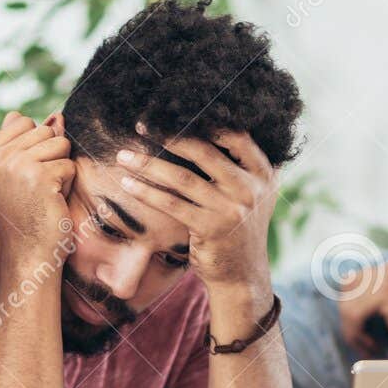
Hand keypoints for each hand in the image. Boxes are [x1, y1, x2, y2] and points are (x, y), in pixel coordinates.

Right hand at [0, 112, 74, 265]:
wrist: (28, 253)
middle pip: (42, 130)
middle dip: (49, 158)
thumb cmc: (24, 215)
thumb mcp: (16, 175)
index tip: (23, 178)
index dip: (33, 148)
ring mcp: (15, 164)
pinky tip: (53, 202)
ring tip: (45, 193)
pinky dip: (68, 184)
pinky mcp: (39, 176)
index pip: (22, 122)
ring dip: (60, 169)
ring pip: (58, 143)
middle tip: (36, 189)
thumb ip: (28, 142)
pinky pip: (69, 164)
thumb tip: (57, 115)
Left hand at [113, 129, 276, 311]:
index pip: (236, 135)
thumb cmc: (240, 227)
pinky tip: (128, 183)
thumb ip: (242, 165)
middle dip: (167, 136)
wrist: (243, 274)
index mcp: (264, 172)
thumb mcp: (255, 194)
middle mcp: (251, 188)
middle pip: (204, 151)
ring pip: (182, 177)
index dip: (204, 120)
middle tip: (140, 126)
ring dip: (148, 164)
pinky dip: (146, 191)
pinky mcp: (209, 228)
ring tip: (124, 156)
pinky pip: (171, 203)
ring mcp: (231, 209)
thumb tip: (212, 125)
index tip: (173, 113)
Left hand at [334, 261, 387, 360]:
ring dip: (354, 333)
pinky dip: (357, 337)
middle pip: (344, 293)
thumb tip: (335, 287)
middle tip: (368, 345)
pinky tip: (375, 347)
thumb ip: (361, 300)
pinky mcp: (387, 294)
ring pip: (347, 307)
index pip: (347, 283)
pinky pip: (352, 316)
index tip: (365, 333)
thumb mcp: (381, 313)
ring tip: (372, 347)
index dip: (350, 311)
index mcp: (387, 269)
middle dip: (350, 322)